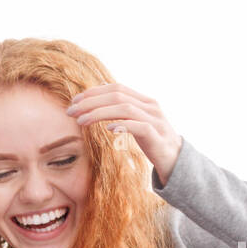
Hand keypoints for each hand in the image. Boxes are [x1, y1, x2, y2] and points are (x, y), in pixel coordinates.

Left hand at [66, 83, 183, 186]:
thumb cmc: (152, 140)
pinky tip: (109, 129)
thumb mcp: (136, 122)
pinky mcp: (157, 137)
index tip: (74, 101)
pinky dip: (124, 125)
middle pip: (118, 96)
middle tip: (71, 111)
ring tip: (81, 121)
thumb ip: (122, 110)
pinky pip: (140, 127)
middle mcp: (151, 106)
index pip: (116, 88)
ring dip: (100, 113)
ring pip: (126, 109)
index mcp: (144, 100)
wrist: (176, 159)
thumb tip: (100, 97)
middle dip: (91, 102)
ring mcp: (156, 120)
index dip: (94, 92)